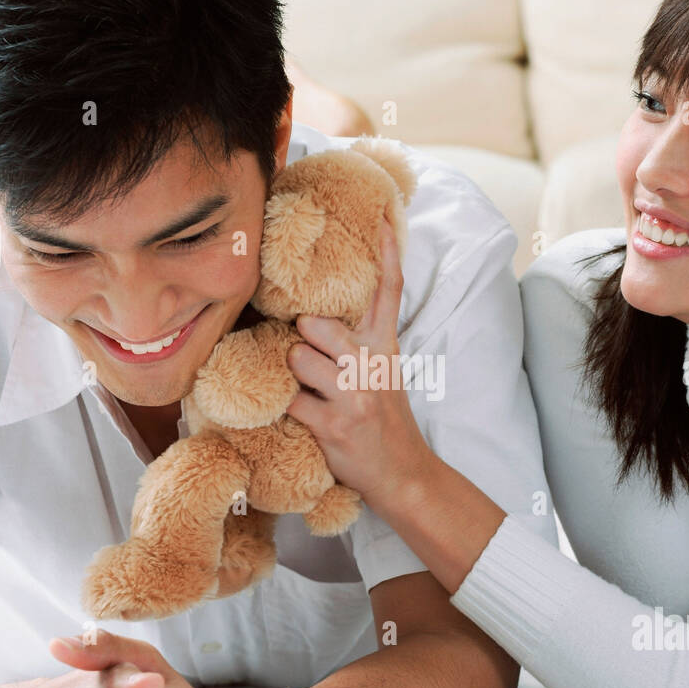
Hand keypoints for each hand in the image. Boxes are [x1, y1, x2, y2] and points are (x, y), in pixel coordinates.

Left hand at [285, 213, 433, 511]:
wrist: (403, 473)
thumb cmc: (383, 420)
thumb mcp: (382, 374)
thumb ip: (357, 342)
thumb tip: (313, 316)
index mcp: (385, 347)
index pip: (389, 291)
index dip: (385, 252)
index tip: (381, 214)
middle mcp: (372, 365)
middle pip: (317, 324)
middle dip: (301, 338)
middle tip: (308, 358)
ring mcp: (353, 395)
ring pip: (297, 359)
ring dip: (291, 376)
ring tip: (307, 392)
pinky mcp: (333, 424)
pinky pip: (289, 400)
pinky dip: (285, 409)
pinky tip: (298, 415)